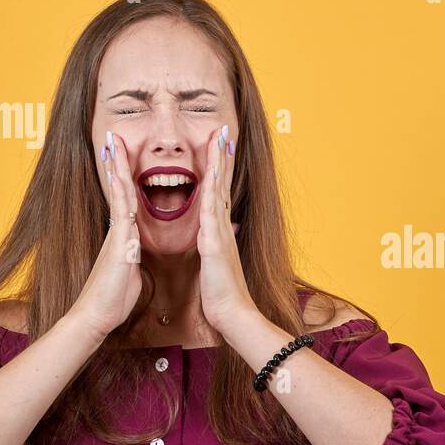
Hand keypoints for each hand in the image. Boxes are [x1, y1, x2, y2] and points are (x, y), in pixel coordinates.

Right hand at [68, 131, 142, 341]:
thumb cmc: (112, 298)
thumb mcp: (129, 272)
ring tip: (114, 143)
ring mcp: (117, 235)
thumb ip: (131, 257)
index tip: (124, 156)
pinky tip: (120, 176)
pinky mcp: (118, 244)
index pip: (127, 199)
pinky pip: (121, 212)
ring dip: (116, 168)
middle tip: (114, 137)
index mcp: (124, 236)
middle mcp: (119, 230)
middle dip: (116, 162)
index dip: (125, 177)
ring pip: (118, 194)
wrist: (96, 316)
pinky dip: (122, 192)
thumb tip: (132, 252)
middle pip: (119, 189)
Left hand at [198, 125, 254, 334]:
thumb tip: (228, 232)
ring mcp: (220, 231)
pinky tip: (212, 172)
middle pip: (222, 183)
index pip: (218, 193)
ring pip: (219, 189)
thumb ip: (221, 245)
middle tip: (222, 130)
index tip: (219, 147)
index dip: (219, 169)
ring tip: (220, 138)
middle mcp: (222, 226)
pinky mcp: (215, 241)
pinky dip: (213, 189)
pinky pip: (211, 209)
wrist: (232, 313)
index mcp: (219, 231)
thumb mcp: (218, 263)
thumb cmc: (222, 294)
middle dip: (222, 156)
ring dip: (220, 163)